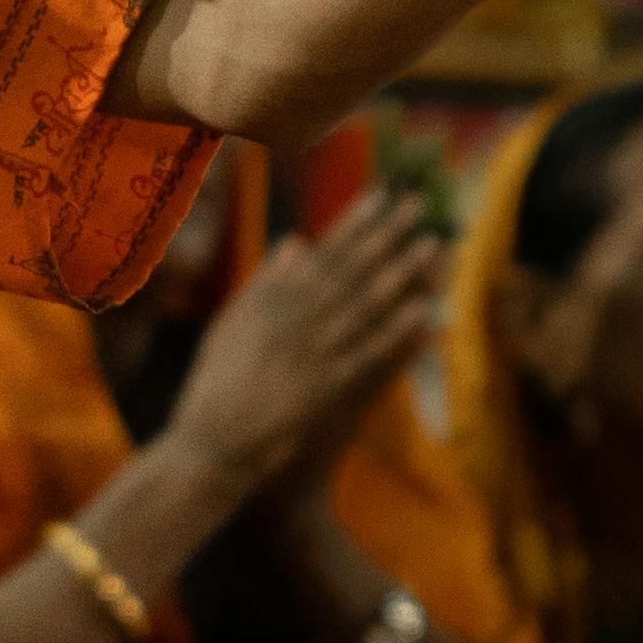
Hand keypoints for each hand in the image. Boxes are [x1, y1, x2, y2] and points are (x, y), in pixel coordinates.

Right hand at [173, 185, 444, 503]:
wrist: (210, 447)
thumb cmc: (216, 387)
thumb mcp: (231, 324)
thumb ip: (264, 283)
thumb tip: (296, 242)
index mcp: (272, 300)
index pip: (322, 253)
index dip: (354, 222)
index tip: (381, 195)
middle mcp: (294, 319)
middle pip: (350, 269)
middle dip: (386, 233)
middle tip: (418, 204)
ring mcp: (310, 353)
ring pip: (364, 304)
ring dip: (401, 273)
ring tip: (433, 246)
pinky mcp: (323, 389)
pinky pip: (368, 356)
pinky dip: (395, 333)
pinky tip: (424, 313)